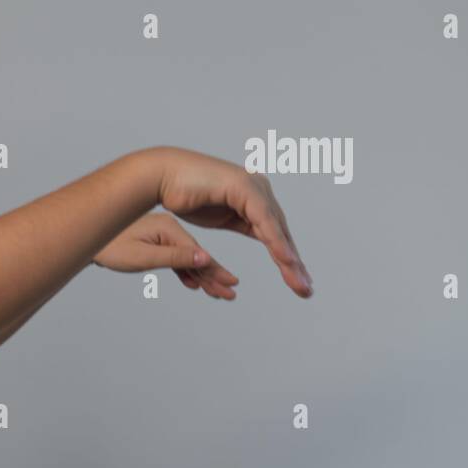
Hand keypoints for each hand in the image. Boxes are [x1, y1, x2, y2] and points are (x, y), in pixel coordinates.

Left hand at [92, 211, 240, 298]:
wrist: (89, 239)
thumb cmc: (111, 247)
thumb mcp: (144, 256)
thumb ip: (175, 258)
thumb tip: (204, 257)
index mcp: (169, 228)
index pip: (198, 253)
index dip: (215, 270)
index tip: (232, 283)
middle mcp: (169, 230)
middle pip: (196, 256)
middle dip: (213, 276)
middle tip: (231, 292)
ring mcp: (162, 236)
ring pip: (187, 259)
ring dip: (201, 276)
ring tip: (217, 292)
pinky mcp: (155, 243)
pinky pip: (175, 259)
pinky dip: (184, 272)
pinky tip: (193, 284)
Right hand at [153, 147, 312, 296]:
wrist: (161, 176)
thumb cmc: (183, 194)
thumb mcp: (218, 215)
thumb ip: (239, 220)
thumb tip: (252, 228)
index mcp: (254, 196)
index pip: (275, 233)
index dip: (286, 259)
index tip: (296, 282)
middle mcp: (259, 190)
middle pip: (281, 233)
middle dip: (294, 264)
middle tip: (305, 290)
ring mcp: (253, 187)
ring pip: (276, 229)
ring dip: (289, 259)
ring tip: (298, 282)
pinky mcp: (245, 188)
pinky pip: (264, 221)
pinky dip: (276, 242)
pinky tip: (286, 260)